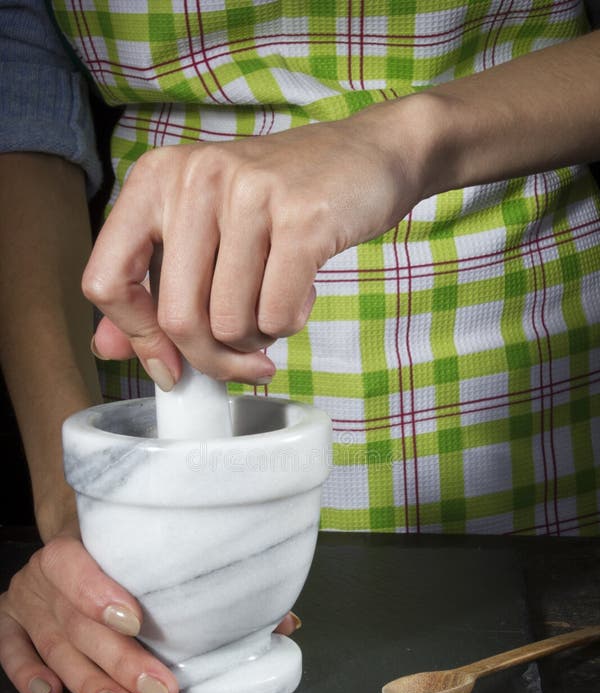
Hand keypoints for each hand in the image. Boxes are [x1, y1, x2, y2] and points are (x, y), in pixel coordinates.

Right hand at [0, 520, 299, 692]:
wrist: (75, 531)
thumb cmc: (128, 549)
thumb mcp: (158, 551)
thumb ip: (210, 583)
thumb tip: (285, 623)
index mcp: (80, 545)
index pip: (78, 564)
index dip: (99, 593)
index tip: (136, 621)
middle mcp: (46, 576)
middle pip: (77, 621)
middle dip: (119, 661)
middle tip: (159, 692)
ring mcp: (26, 601)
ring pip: (55, 645)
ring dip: (89, 683)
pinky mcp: (9, 623)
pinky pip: (10, 651)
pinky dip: (25, 674)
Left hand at [84, 99, 427, 385]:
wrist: (368, 156)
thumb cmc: (280, 203)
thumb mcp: (205, 231)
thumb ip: (154, 286)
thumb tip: (106, 350)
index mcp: (155, 179)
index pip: (106, 282)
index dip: (138, 339)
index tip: (171, 367)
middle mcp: (194, 178)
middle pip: (176, 318)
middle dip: (212, 358)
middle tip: (242, 361)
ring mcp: (248, 193)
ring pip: (229, 324)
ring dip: (257, 339)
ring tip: (276, 305)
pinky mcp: (302, 218)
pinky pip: (277, 315)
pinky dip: (291, 323)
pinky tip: (302, 295)